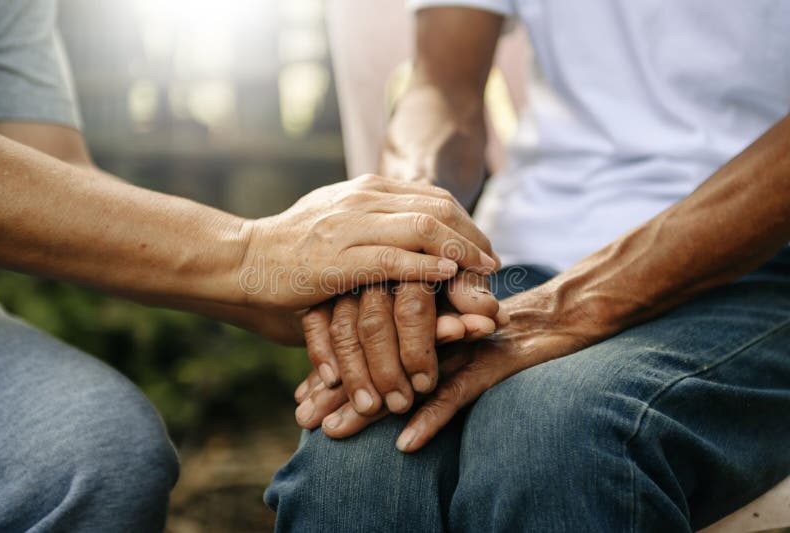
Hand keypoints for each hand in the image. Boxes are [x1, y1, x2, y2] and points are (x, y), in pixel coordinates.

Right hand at [240, 174, 497, 309]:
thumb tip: (413, 230)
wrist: (244, 259)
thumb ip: (375, 219)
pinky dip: (428, 268)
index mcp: (367, 188)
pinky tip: (450, 277)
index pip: (433, 196)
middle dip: (473, 236)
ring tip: (483, 272)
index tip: (483, 247)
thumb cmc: (293, 247)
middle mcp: (363, 200)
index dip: (466, 222)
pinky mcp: (340, 260)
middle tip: (493, 263)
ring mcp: (351, 227)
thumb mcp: (338, 220)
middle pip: (438, 208)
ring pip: (424, 229)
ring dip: (461, 251)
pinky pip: (396, 260)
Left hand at [295, 282, 607, 451]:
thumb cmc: (495, 326)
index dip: (331, 364)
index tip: (301, 396)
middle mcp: (435, 314)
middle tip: (304, 418)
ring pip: (407, 369)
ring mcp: (462, 338)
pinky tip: (407, 442)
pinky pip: (458, 390)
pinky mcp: (494, 358)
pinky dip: (432, 417)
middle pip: (374, 348)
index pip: (364, 330)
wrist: (559, 314)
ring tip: (334, 431)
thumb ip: (409, 343)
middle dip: (338, 386)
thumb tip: (361, 371)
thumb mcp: (447, 334)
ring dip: (369, 403)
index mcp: (418, 303)